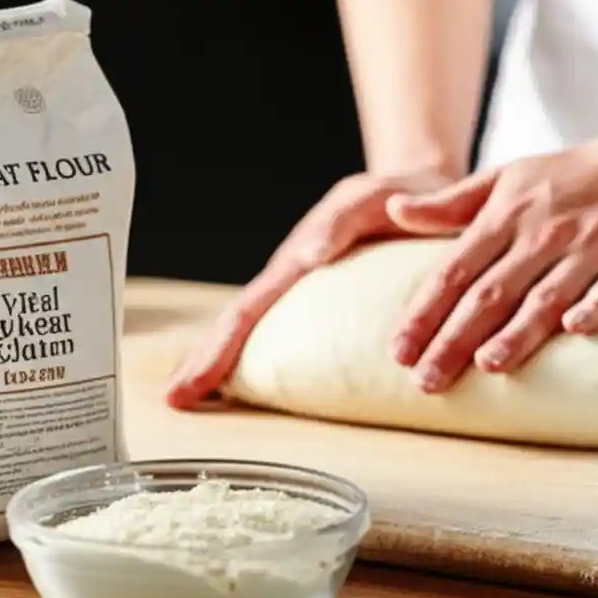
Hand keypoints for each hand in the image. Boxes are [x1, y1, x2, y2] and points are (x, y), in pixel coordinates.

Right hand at [165, 169, 460, 409]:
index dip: (216, 350)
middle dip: (205, 361)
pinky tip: (243, 386)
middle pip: (238, 326)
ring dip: (223, 364)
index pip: (247, 312)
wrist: (423, 197)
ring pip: (255, 332)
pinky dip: (258, 358)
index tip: (186, 384)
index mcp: (296, 261)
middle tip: (174, 400)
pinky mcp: (324, 306)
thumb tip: (307, 256)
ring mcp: (305, 296)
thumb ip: (340, 222)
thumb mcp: (370, 197)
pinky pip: (287, 335)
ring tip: (193, 398)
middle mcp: (291, 280)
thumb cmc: (398, 198)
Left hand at [386, 137, 597, 392]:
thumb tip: (394, 211)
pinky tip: (575, 331)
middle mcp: (544, 232)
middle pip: (491, 292)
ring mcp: (593, 245)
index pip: (455, 270)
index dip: (424, 312)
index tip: (397, 351)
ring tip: (487, 366)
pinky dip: (595, 305)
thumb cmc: (576, 175)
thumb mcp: (508, 178)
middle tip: (426, 380)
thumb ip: (452, 204)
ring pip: (548, 294)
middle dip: (455, 337)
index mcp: (507, 214)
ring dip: (518, 330)